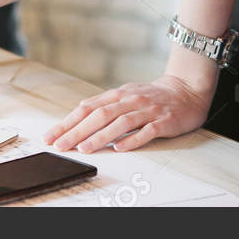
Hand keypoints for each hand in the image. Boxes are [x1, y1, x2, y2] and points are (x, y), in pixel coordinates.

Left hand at [43, 74, 214, 153]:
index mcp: (117, 94)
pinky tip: (120, 148)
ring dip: (100, 136)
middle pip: (99, 115)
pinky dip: (132, 140)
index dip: (68, 122)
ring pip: (120, 123)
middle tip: (60, 145)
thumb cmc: (152, 97)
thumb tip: (78, 121)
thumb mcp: (126, 96)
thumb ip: (105, 107)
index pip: (87, 108)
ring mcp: (147, 110)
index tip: (51, 136)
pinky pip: (147, 131)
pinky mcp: (164, 121)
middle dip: (77, 131)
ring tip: (84, 148)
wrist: (186, 90)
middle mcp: (130, 100)